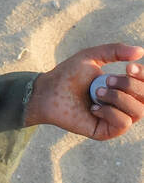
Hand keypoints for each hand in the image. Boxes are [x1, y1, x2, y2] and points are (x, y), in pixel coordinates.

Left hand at [25, 42, 143, 140]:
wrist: (48, 91)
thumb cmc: (68, 74)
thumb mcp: (92, 56)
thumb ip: (115, 50)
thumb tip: (140, 51)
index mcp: (124, 87)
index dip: (143, 76)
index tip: (129, 67)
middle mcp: (124, 104)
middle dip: (129, 85)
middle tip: (107, 80)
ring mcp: (116, 119)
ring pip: (139, 112)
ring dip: (118, 98)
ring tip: (97, 92)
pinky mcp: (106, 132)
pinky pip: (123, 123)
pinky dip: (110, 112)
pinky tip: (93, 108)